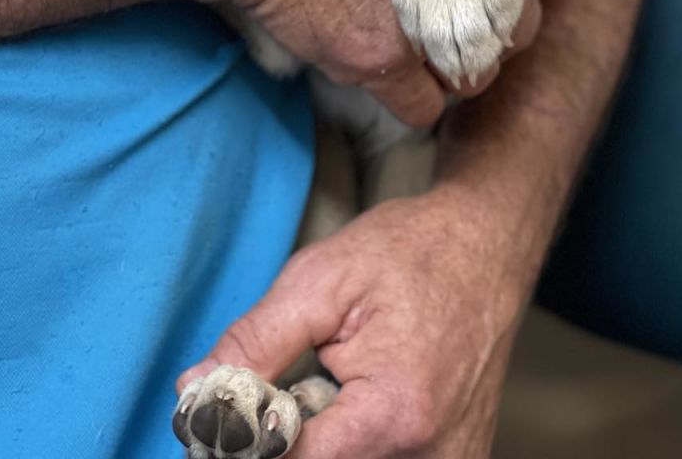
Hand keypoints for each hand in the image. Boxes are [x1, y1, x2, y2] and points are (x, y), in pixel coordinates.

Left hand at [177, 190, 528, 458]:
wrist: (486, 243)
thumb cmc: (409, 251)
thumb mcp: (319, 280)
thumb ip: (256, 341)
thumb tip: (195, 390)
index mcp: (395, 412)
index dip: (249, 440)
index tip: (229, 412)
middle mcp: (432, 455)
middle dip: (290, 438)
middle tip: (293, 381)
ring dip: (326, 438)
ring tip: (335, 381)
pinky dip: (358, 438)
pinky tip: (362, 398)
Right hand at [231, 0, 584, 126]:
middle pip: (524, 25)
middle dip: (493, 26)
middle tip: (450, 10)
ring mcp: (424, 19)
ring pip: (477, 76)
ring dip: (450, 67)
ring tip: (411, 40)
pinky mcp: (378, 61)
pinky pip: (422, 109)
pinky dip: (403, 95)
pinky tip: (372, 59)